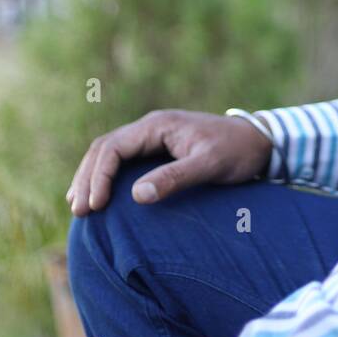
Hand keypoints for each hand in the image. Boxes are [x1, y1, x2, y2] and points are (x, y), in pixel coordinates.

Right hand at [67, 109, 272, 215]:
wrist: (259, 141)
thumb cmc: (236, 152)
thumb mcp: (209, 165)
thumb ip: (175, 178)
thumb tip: (136, 196)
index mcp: (157, 125)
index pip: (113, 147)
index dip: (99, 176)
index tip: (95, 205)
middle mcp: (150, 126)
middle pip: (104, 147)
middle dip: (87, 178)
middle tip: (78, 211)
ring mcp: (153, 135)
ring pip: (109, 151)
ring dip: (91, 176)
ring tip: (78, 205)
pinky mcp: (158, 147)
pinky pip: (122, 159)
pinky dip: (105, 175)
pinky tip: (99, 195)